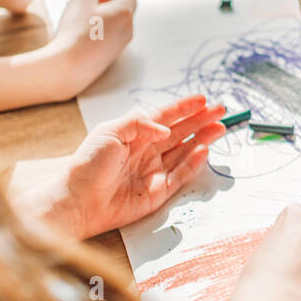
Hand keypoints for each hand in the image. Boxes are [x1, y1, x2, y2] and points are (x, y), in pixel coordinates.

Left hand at [27, 95, 225, 238]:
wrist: (79, 201)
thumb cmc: (88, 164)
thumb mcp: (110, 132)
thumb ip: (139, 124)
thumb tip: (165, 130)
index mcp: (134, 135)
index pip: (165, 117)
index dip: (184, 108)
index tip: (203, 99)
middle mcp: (147, 151)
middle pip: (180, 132)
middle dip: (201, 120)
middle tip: (221, 110)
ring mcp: (154, 171)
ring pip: (185, 151)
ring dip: (203, 138)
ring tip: (220, 127)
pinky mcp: (158, 192)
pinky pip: (181, 175)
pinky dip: (194, 163)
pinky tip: (204, 149)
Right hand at [47, 0, 135, 97]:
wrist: (68, 66)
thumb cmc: (76, 28)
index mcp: (126, 13)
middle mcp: (129, 30)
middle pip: (119, 12)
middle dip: (100, 7)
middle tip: (79, 9)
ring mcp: (121, 47)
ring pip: (112, 27)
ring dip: (97, 22)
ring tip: (75, 25)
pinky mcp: (110, 60)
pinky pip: (106, 42)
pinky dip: (95, 37)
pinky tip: (76, 40)